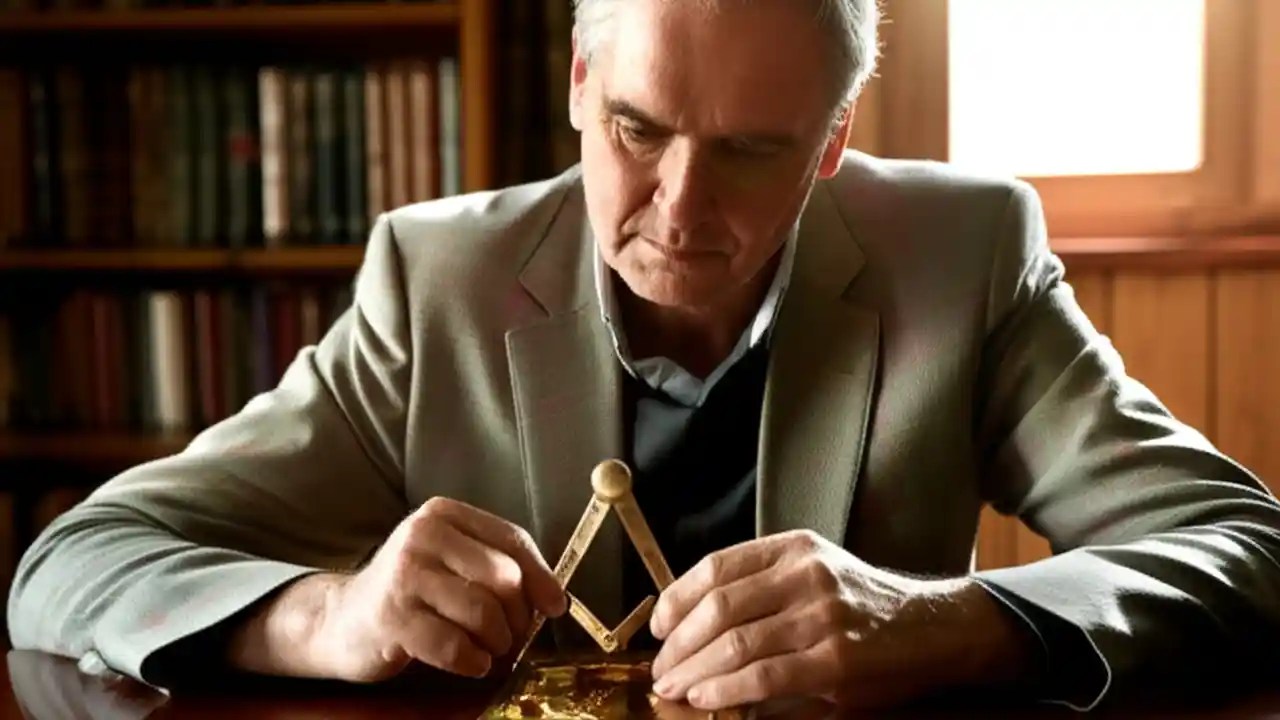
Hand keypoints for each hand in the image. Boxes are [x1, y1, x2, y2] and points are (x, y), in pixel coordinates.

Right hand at [318, 497, 566, 681]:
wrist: (342, 620)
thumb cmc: (411, 592)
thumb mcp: (450, 561)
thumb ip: (496, 565)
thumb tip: (554, 598)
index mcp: (444, 514)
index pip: (512, 539)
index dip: (542, 576)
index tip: (555, 606)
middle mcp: (423, 535)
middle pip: (504, 578)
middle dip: (518, 616)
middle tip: (511, 636)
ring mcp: (404, 575)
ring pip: (483, 612)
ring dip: (497, 642)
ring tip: (488, 649)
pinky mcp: (392, 617)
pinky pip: (454, 645)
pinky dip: (472, 660)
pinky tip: (470, 661)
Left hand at [647, 530, 1031, 709]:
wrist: (932, 629)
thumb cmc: (862, 606)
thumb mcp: (815, 573)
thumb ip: (762, 587)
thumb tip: (691, 626)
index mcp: (794, 548)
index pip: (715, 567)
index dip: (675, 600)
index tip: (657, 628)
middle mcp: (806, 575)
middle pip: (718, 607)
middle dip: (678, 644)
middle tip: (659, 668)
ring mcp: (821, 617)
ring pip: (734, 644)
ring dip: (693, 671)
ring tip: (674, 687)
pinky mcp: (835, 662)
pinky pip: (763, 677)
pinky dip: (724, 690)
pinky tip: (705, 698)